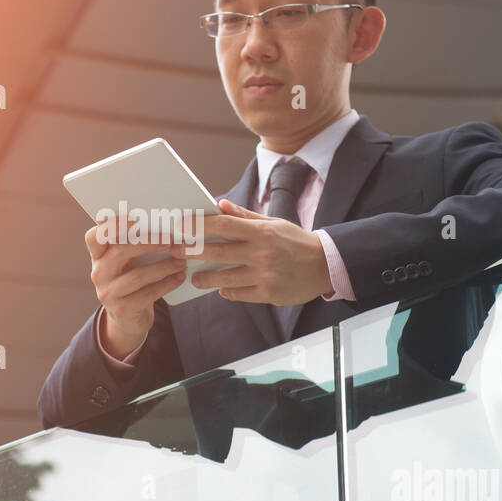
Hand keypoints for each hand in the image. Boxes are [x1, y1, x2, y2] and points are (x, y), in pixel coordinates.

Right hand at [85, 224, 185, 357]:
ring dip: (163, 266)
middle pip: (119, 252)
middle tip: (170, 239)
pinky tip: (179, 277)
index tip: (134, 219)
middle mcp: (98, 273)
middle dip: (147, 243)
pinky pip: (148, 294)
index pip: (94, 237)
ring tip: (181, 261)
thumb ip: (133, 245)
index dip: (111, 227)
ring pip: (137, 276)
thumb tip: (162, 226)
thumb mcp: (127, 263)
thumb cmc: (131, 281)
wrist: (128, 318)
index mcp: (98, 256)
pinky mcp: (122, 309)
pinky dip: (167, 284)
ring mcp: (108, 293)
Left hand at [171, 199, 332, 303]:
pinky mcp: (268, 294)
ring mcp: (264, 275)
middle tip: (175, 251)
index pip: (224, 226)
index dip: (199, 226)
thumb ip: (245, 217)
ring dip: (205, 278)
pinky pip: (239, 294)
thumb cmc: (296, 242)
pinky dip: (228, 291)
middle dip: (192, 252)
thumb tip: (221, 206)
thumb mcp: (273, 224)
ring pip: (224, 279)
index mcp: (262, 232)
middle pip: (218, 253)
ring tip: (194, 277)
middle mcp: (261, 253)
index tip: (181, 226)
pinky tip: (221, 288)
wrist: (325, 265)